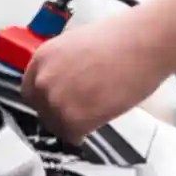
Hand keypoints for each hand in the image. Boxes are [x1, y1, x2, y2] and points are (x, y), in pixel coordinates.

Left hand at [21, 0, 175, 143]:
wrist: (144, 43)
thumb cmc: (121, 39)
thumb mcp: (77, 45)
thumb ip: (62, 66)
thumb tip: (64, 83)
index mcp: (42, 57)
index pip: (31, 90)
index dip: (47, 99)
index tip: (59, 104)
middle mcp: (43, 79)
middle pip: (42, 110)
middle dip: (60, 113)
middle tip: (82, 110)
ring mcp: (56, 100)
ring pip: (56, 126)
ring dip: (74, 124)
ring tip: (96, 111)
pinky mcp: (73, 119)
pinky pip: (72, 136)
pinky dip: (85, 133)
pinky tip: (100, 119)